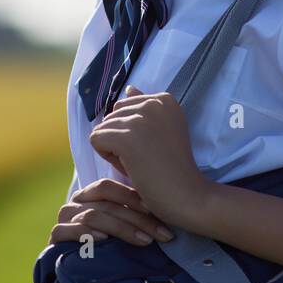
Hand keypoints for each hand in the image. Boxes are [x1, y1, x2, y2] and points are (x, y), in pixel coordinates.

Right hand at [48, 177, 174, 246]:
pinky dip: (86, 234)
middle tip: (162, 233)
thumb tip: (162, 206)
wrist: (80, 267)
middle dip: (139, 219)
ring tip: (144, 240)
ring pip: (92, 216)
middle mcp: (76, 201)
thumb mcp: (121, 223)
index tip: (158, 210)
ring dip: (122, 229)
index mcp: (91, 193)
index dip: (133, 197)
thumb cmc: (108, 242)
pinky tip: (103, 240)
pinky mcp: (56, 235)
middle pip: (107, 204)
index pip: (109, 187)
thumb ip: (131, 211)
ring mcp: (65, 217)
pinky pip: (66, 230)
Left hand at [87, 84, 213, 228]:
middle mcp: (153, 102)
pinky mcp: (127, 136)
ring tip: (140, 163)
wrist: (186, 195)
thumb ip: (145, 108)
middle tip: (147, 158)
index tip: (154, 147)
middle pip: (112, 116)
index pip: (125, 107)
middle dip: (121, 139)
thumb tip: (129, 88)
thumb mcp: (162, 130)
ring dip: (114, 150)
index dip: (133, 132)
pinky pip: (96, 139)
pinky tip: (130, 166)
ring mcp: (140, 118)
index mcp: (164, 99)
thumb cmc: (173, 169)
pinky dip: (106, 157)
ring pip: (103, 128)